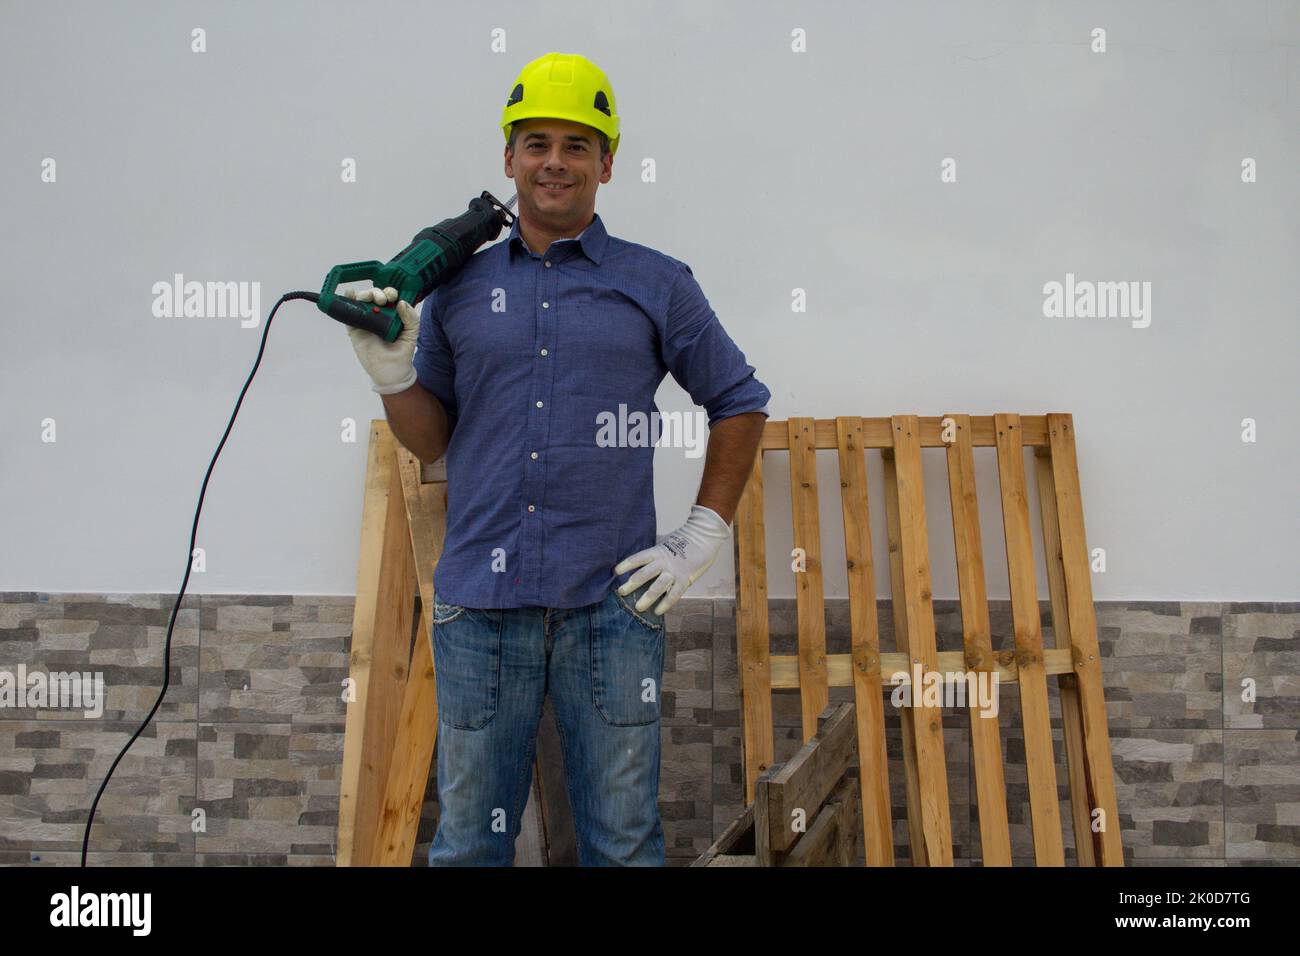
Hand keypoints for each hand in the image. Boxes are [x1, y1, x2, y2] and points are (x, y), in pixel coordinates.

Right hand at [343, 286, 418, 393]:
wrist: (390, 372)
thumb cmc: (402, 353)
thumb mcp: (411, 334)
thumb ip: (411, 318)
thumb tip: (402, 303)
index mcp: (393, 314)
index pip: (390, 297)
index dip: (390, 292)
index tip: (392, 296)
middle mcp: (379, 314)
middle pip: (375, 296)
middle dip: (377, 293)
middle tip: (381, 300)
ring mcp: (366, 320)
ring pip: (363, 301)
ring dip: (364, 295)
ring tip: (367, 298)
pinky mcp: (355, 328)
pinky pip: (349, 313)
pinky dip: (348, 301)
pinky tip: (350, 293)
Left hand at [614, 505, 730, 614]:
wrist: (704, 537)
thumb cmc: (684, 540)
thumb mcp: (666, 543)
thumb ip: (656, 553)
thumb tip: (643, 560)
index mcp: (657, 551)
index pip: (638, 558)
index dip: (626, 564)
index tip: (615, 571)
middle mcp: (664, 562)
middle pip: (644, 574)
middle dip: (631, 584)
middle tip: (620, 592)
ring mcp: (674, 572)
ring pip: (657, 587)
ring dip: (647, 598)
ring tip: (638, 608)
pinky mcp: (685, 579)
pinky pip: (674, 594)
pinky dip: (665, 604)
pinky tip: (658, 611)